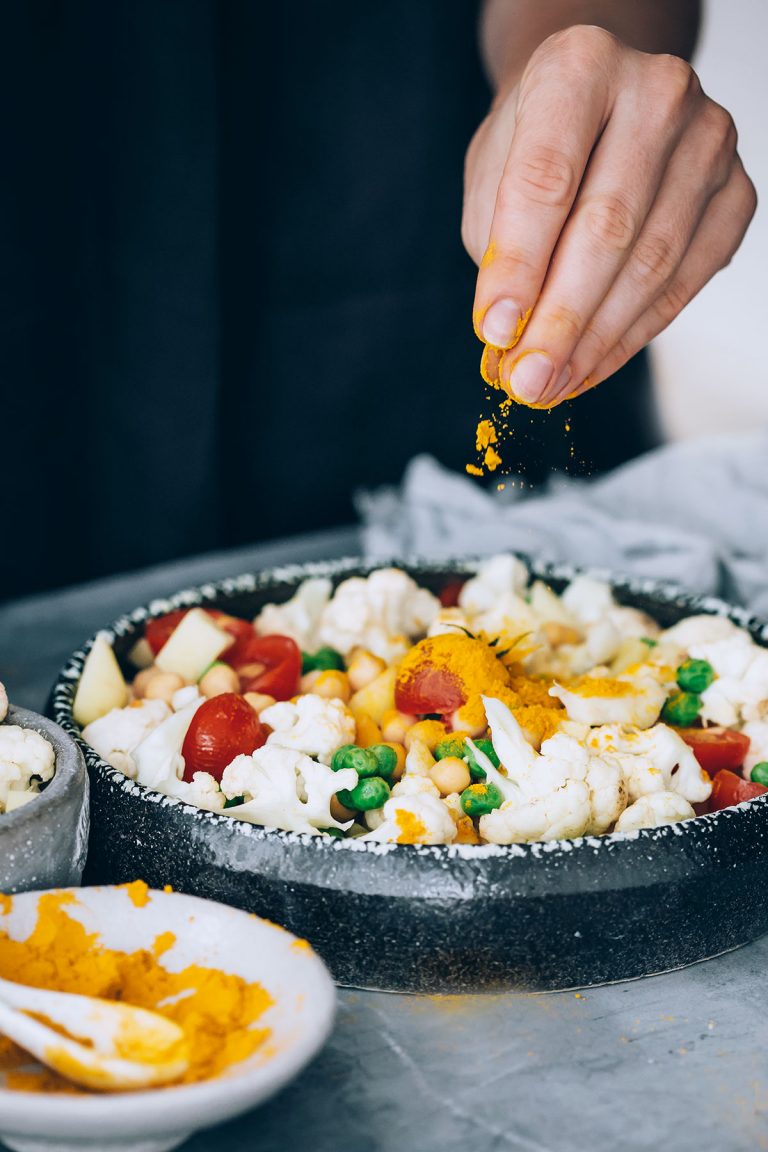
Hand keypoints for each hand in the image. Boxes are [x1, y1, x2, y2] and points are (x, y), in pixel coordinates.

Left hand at [463, 25, 756, 406]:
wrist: (597, 108)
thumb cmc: (535, 144)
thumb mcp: (492, 178)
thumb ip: (499, 248)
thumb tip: (510, 340)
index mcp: (579, 67)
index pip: (545, 179)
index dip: (517, 266)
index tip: (494, 333)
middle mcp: (657, 92)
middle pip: (607, 227)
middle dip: (560, 320)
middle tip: (526, 381)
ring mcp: (708, 140)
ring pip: (652, 263)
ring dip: (595, 340)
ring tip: (550, 384)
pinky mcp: (736, 192)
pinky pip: (685, 282)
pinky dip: (633, 335)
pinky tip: (590, 365)